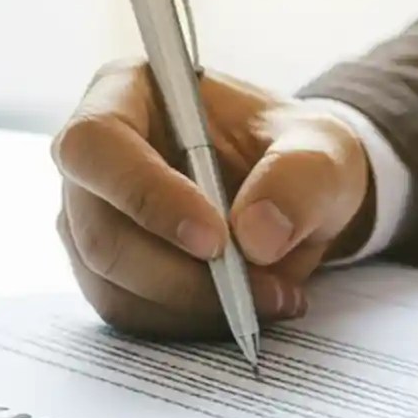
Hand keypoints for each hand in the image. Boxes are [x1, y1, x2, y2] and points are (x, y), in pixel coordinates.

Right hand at [52, 59, 371, 337]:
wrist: (297, 195)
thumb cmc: (296, 153)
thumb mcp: (324, 149)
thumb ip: (300, 178)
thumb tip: (256, 236)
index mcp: (124, 94)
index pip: (95, 145)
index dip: (145, 196)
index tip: (215, 240)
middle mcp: (93, 161)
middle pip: (100, 233)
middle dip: (183, 277)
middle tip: (261, 289)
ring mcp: (93, 221)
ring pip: (115, 286)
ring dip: (196, 308)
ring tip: (273, 298)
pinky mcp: (110, 274)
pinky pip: (134, 315)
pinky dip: (193, 324)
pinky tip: (250, 308)